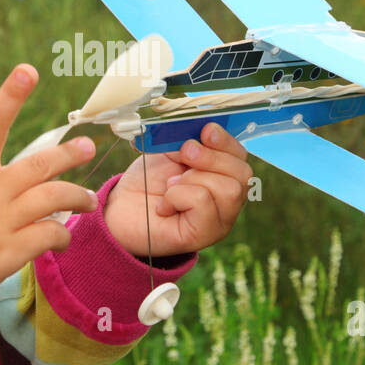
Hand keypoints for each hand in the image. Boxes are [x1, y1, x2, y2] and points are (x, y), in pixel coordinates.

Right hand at [0, 64, 99, 328]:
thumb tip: (1, 184)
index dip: (11, 95)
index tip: (28, 71)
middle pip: (40, 164)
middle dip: (69, 154)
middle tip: (87, 147)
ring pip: (55, 198)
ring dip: (78, 197)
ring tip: (87, 199)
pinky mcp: (8, 253)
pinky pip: (50, 234)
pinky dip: (62, 235)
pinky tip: (61, 238)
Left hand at [103, 122, 252, 257]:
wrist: (121, 208)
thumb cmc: (149, 180)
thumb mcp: (171, 150)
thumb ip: (191, 138)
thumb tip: (208, 129)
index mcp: (224, 177)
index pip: (241, 157)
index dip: (226, 141)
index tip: (205, 131)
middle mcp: (229, 201)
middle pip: (242, 174)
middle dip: (211, 158)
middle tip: (184, 155)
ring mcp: (220, 221)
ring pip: (229, 189)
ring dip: (192, 179)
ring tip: (171, 185)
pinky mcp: (203, 235)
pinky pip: (203, 202)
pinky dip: (178, 196)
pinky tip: (164, 205)